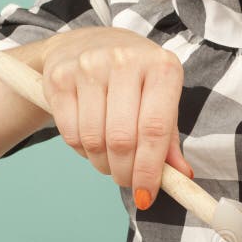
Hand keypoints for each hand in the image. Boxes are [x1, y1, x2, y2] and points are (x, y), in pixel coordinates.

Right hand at [40, 27, 191, 209]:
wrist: (89, 44)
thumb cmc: (134, 81)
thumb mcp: (159, 101)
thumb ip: (169, 141)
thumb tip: (181, 178)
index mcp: (161, 67)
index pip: (155, 129)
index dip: (148, 170)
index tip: (145, 196)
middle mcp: (125, 60)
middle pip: (122, 140)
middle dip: (124, 173)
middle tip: (126, 181)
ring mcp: (89, 66)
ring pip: (94, 140)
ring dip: (102, 164)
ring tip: (109, 160)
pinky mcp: (60, 77)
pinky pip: (71, 134)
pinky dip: (82, 151)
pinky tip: (91, 142)